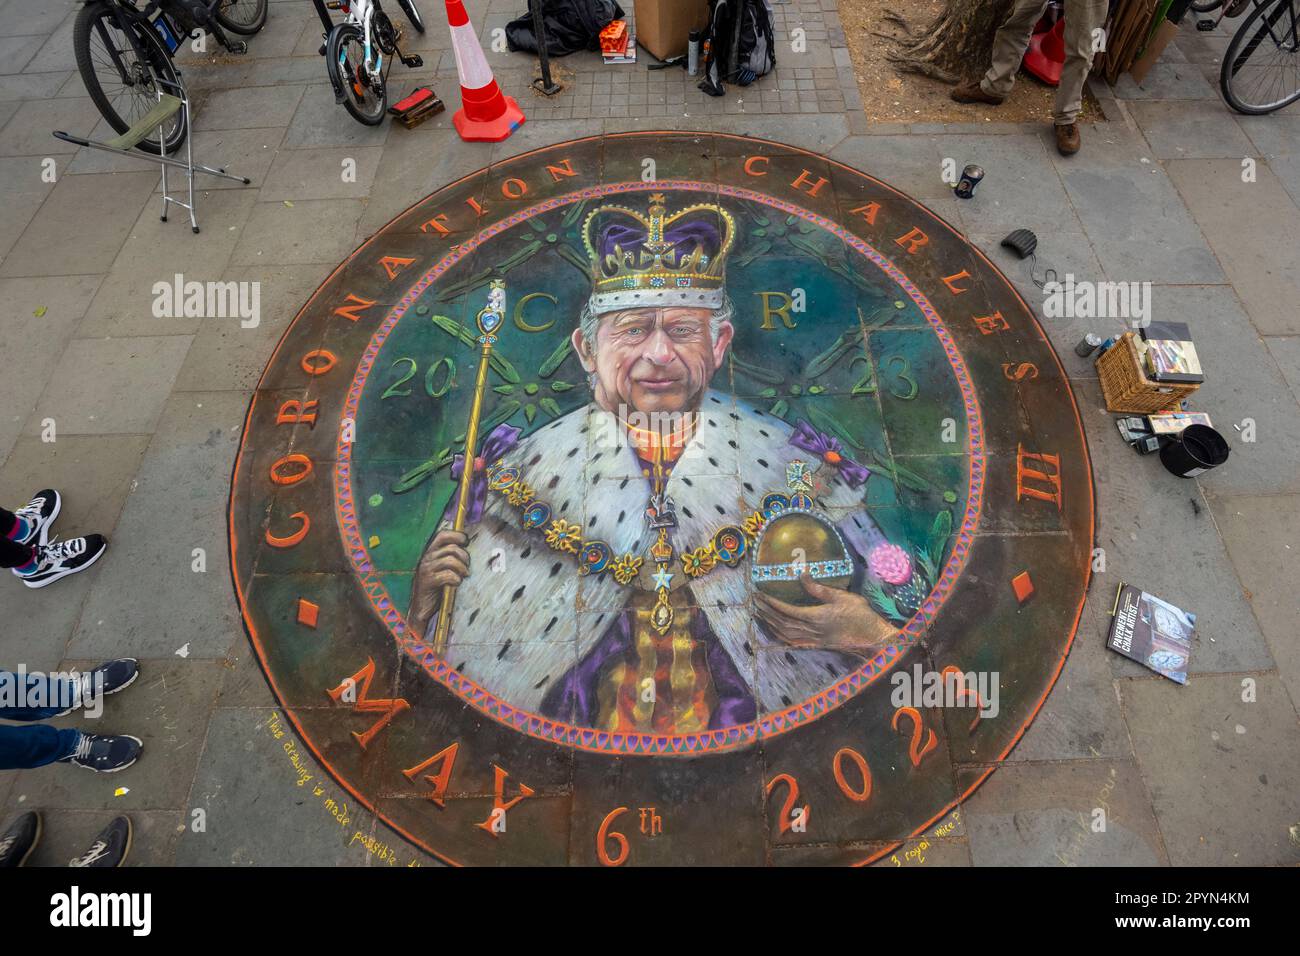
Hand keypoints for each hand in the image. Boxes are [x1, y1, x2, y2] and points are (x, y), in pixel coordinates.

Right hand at [407, 528, 469, 638]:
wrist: (422, 608)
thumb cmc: (435, 587)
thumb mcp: (442, 569)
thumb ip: (449, 558)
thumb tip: (466, 549)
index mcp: (430, 552)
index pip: (442, 535)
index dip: (457, 536)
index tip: (466, 542)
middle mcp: (426, 558)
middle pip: (451, 548)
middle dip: (464, 556)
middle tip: (467, 567)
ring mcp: (426, 569)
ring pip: (450, 560)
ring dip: (462, 568)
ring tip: (464, 575)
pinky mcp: (428, 581)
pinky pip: (448, 574)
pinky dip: (456, 578)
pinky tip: (457, 583)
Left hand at [754, 574, 895, 651]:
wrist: (873, 638)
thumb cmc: (860, 615)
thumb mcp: (841, 596)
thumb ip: (819, 588)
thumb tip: (802, 574)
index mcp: (816, 616)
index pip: (786, 610)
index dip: (771, 603)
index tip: (759, 594)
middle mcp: (812, 630)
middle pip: (782, 622)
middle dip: (766, 612)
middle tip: (754, 602)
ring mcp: (814, 640)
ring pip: (786, 634)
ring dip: (770, 624)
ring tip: (759, 615)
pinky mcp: (818, 645)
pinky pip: (794, 643)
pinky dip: (782, 637)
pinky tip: (776, 632)